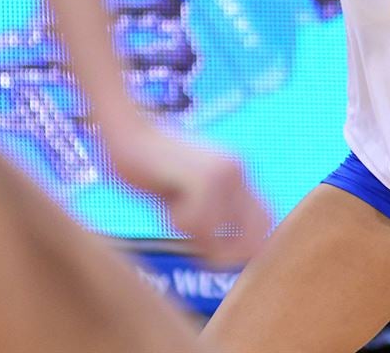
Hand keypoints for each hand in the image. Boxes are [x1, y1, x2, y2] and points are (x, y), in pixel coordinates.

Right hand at [102, 116, 269, 265]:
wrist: (126, 131)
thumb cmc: (148, 166)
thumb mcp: (185, 193)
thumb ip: (208, 214)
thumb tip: (224, 256)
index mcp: (237, 173)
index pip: (264, 221)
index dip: (247, 247)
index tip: (220, 259)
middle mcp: (237, 171)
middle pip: (252, 234)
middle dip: (225, 253)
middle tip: (198, 251)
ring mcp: (224, 173)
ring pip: (216, 232)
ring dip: (192, 232)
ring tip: (172, 208)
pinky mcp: (204, 178)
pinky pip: (199, 222)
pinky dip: (179, 221)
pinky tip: (166, 197)